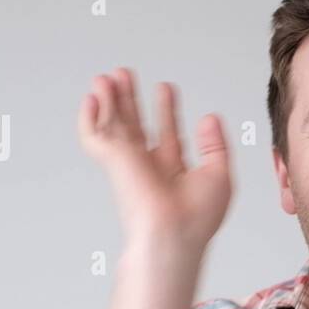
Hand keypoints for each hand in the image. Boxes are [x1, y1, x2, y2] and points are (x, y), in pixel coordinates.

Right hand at [79, 67, 231, 247]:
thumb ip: (215, 145)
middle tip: (125, 74)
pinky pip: (93, 136)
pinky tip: (92, 98)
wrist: (172, 233)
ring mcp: (128, 163)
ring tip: (109, 76)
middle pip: (135, 125)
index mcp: (172, 171)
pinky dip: (89, 117)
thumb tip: (211, 118)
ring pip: (113, 126)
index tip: (165, 87)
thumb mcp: (219, 175)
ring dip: (109, 100)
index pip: (166, 134)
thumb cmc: (197, 218)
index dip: (166, 109)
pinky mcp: (113, 160)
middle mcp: (148, 167)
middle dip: (130, 99)